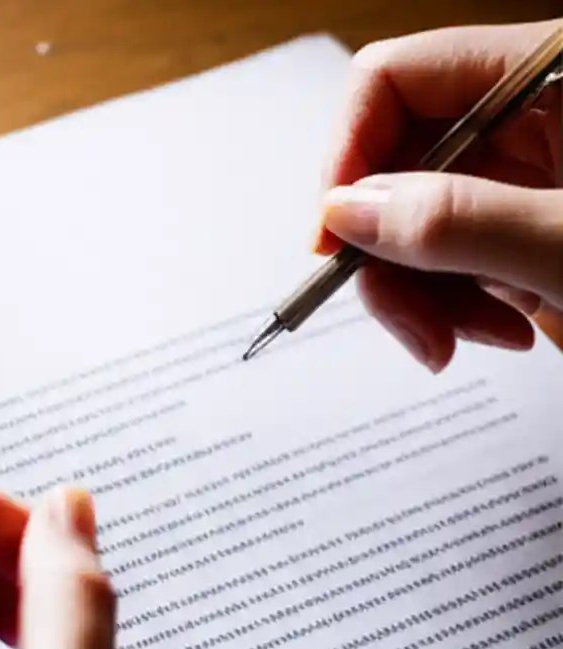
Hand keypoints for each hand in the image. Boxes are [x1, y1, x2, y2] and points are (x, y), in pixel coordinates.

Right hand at [316, 20, 562, 371]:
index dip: (348, 155)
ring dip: (422, 289)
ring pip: (417, 215)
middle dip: (389, 249)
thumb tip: (347, 211)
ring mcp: (536, 170)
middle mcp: (535, 115)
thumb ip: (460, 222)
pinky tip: (495, 330)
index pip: (398, 80)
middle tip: (410, 326)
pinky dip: (457, 300)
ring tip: (464, 341)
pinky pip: (456, 251)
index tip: (335, 240)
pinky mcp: (537, 221)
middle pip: (399, 159)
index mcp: (553, 79)